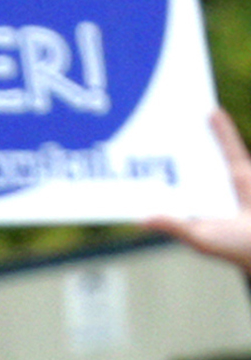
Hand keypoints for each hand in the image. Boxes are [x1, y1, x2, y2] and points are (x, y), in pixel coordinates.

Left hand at [145, 109, 250, 272]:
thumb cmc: (234, 247)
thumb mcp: (200, 237)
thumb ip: (174, 226)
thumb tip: (140, 219)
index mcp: (183, 207)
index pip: (158, 187)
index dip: (143, 175)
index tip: (121, 161)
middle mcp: (197, 190)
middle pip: (176, 165)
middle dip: (160, 150)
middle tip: (138, 126)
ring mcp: (217, 179)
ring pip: (200, 152)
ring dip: (189, 134)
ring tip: (170, 113)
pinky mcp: (241, 170)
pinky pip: (229, 146)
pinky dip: (222, 130)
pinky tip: (211, 112)